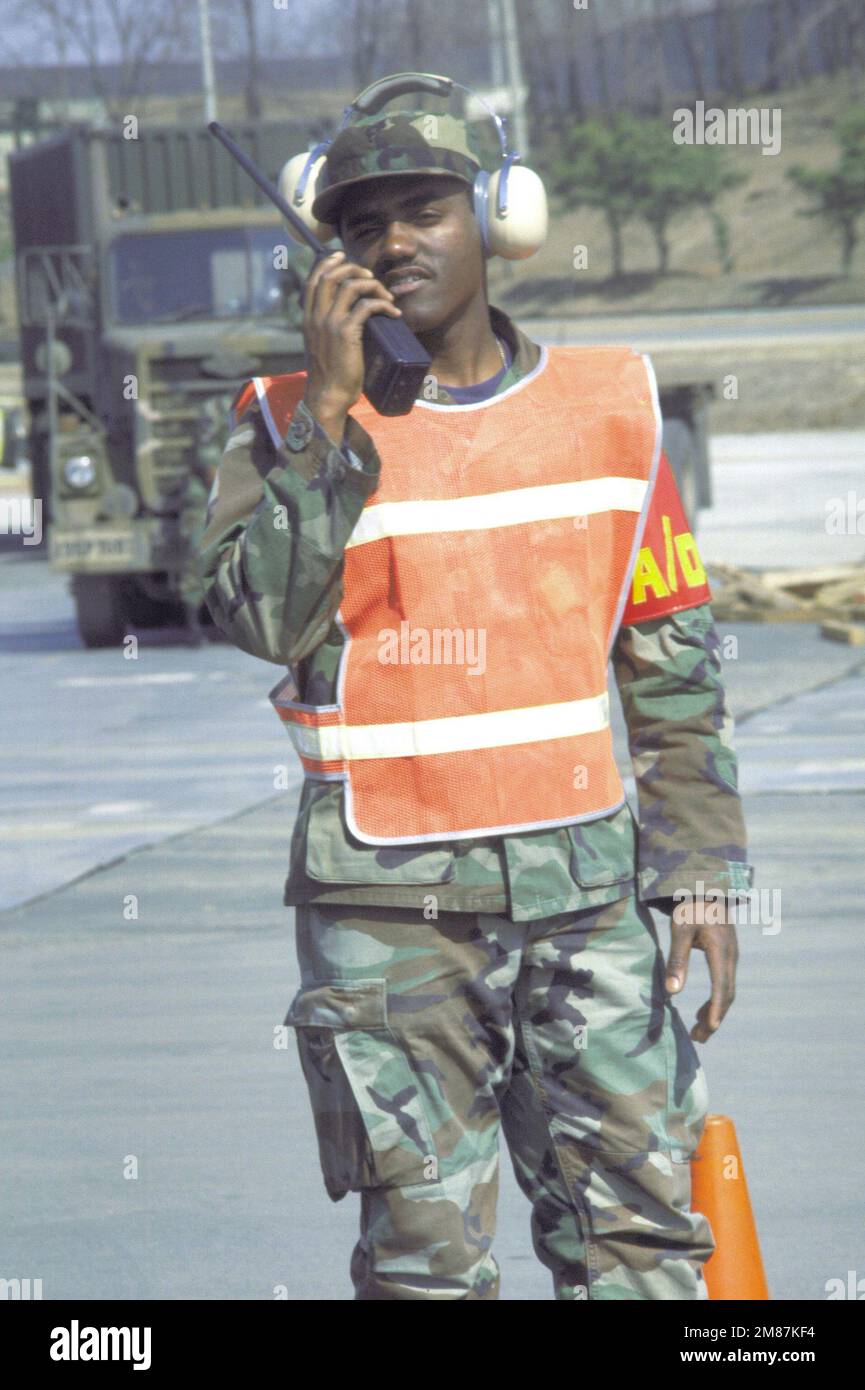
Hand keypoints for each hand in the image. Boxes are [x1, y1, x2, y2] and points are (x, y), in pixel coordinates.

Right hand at [300, 250, 401, 440]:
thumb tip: (350, 314)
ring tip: (386, 296)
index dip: (328, 263)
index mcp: (308, 318)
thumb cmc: (330, 375)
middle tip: (370, 276)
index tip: (343, 257)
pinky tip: (393, 312)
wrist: (328, 396)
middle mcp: (316, 317)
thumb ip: (328, 327)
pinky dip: (383, 304)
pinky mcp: (346, 333)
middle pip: (331, 275)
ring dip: (373, 285)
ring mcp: (329, 324)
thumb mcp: (323, 346)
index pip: (314, 280)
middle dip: (353, 268)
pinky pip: (366, 306)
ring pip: (350, 286)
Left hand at [665, 898, 738, 1042]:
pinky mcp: (727, 956)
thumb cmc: (690, 906)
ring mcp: (731, 957)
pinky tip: (701, 1011)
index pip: (721, 987)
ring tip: (698, 1031)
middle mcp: (731, 957)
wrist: (706, 886)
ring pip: (727, 991)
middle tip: (698, 1038)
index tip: (709, 1028)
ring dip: (714, 1012)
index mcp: (721, 951)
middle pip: (727, 994)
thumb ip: (677, 959)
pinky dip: (715, 1001)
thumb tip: (673, 991)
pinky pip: (725, 984)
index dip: (715, 1010)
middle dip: (714, 1018)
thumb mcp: (680, 929)